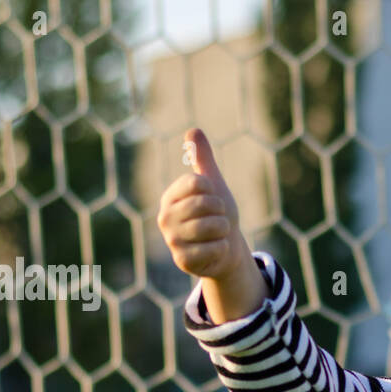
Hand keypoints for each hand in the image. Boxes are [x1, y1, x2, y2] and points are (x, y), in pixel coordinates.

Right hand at [157, 127, 247, 281]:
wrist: (224, 249)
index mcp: (171, 196)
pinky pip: (215, 248)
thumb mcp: (212, 184)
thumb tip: (193, 130)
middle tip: (217, 219)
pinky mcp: (183, 261)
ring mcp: (172, 240)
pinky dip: (223, 248)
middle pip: (206, 204)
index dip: (213, 190)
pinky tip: (216, 250)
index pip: (197, 183)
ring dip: (224, 230)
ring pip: (212, 226)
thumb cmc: (216, 214)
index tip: (212, 198)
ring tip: (218, 234)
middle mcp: (166, 217)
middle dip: (221, 211)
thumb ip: (202, 158)